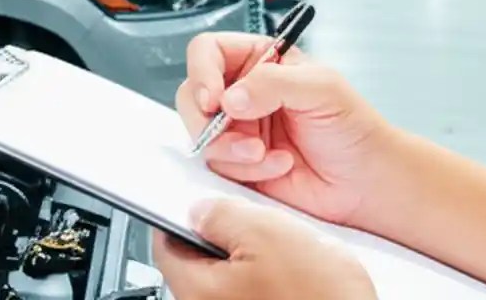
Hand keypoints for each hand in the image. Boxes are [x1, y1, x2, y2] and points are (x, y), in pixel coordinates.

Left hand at [153, 198, 375, 299]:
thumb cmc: (318, 299)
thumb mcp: (266, 233)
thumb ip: (220, 215)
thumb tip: (199, 209)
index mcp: (197, 288)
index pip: (166, 241)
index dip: (182, 210)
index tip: (198, 195)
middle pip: (200, 258)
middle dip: (224, 232)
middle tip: (254, 216)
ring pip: (232, 272)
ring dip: (253, 252)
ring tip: (286, 242)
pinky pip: (257, 288)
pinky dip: (272, 272)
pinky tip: (300, 264)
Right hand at [177, 32, 397, 226]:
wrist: (365, 181)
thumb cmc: (353, 128)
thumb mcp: (321, 88)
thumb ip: (273, 83)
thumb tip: (231, 97)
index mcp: (259, 60)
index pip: (209, 51)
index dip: (202, 71)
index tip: (214, 98)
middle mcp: (242, 92)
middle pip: (192, 94)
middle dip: (208, 119)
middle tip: (235, 132)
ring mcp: (236, 129)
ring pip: (200, 134)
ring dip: (231, 149)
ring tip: (267, 153)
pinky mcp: (237, 164)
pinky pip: (216, 166)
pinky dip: (245, 169)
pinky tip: (278, 166)